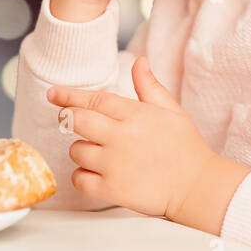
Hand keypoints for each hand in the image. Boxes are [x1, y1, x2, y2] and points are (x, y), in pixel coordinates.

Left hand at [46, 55, 213, 220]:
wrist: (197, 187)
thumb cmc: (185, 147)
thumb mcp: (171, 110)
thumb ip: (149, 86)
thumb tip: (139, 61)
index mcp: (135, 115)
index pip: (94, 99)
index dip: (69, 95)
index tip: (53, 93)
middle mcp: (120, 137)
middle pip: (77, 121)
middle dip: (68, 119)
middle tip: (69, 121)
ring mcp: (114, 165)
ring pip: (76, 151)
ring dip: (81, 150)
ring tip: (100, 153)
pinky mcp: (111, 190)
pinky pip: (79, 179)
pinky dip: (82, 176)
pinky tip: (96, 173)